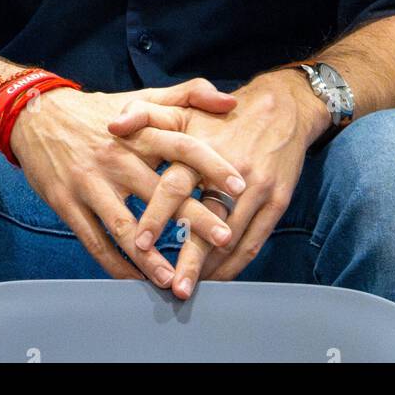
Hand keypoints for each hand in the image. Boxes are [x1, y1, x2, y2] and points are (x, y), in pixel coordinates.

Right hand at [10, 77, 245, 288]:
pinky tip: (136, 280)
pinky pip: (94, 241)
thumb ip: (189, 94)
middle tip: (224, 239)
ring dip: (151, 257)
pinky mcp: (68, 204)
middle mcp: (117, 158)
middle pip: (161, 192)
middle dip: (194, 219)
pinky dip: (116, 265)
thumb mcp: (143, 97)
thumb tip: (230, 100)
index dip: (213, 165)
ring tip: (175, 279)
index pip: (182, 147)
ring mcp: (90, 184)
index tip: (239, 187)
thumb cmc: (100, 112)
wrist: (36, 115)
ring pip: (125, 226)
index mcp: (139, 132)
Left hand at [108, 69, 324, 297]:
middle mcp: (232, 169)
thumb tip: (112, 126)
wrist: (283, 105)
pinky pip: (254, 241)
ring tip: (188, 288)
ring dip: (210, 268)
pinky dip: (235, 265)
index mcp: (203, 148)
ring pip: (231, 238)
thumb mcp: (184, 109)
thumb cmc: (223, 115)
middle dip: (188, 258)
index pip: (176, 185)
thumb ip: (144, 116)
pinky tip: (217, 277)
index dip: (158, 216)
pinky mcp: (277, 201)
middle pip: (207, 221)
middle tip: (169, 286)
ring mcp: (258, 187)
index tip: (141, 244)